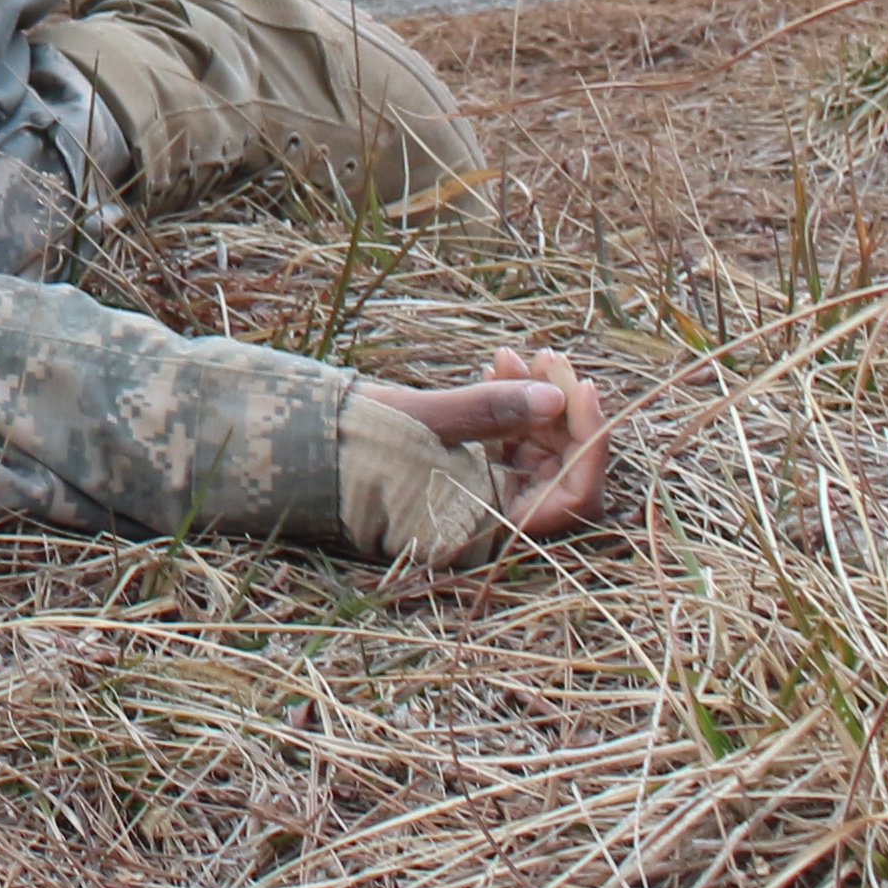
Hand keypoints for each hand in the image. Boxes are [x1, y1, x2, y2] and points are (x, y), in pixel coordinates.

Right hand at [361, 347, 611, 541]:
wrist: (299, 453)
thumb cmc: (354, 448)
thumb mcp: (423, 422)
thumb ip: (490, 412)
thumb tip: (556, 398)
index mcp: (491, 531)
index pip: (574, 499)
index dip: (588, 445)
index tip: (580, 389)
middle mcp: (497, 523)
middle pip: (563, 470)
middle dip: (560, 411)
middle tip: (544, 356)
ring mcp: (487, 499)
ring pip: (539, 453)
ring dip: (535, 402)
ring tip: (508, 355)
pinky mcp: (471, 476)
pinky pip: (511, 446)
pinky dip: (511, 408)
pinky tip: (494, 368)